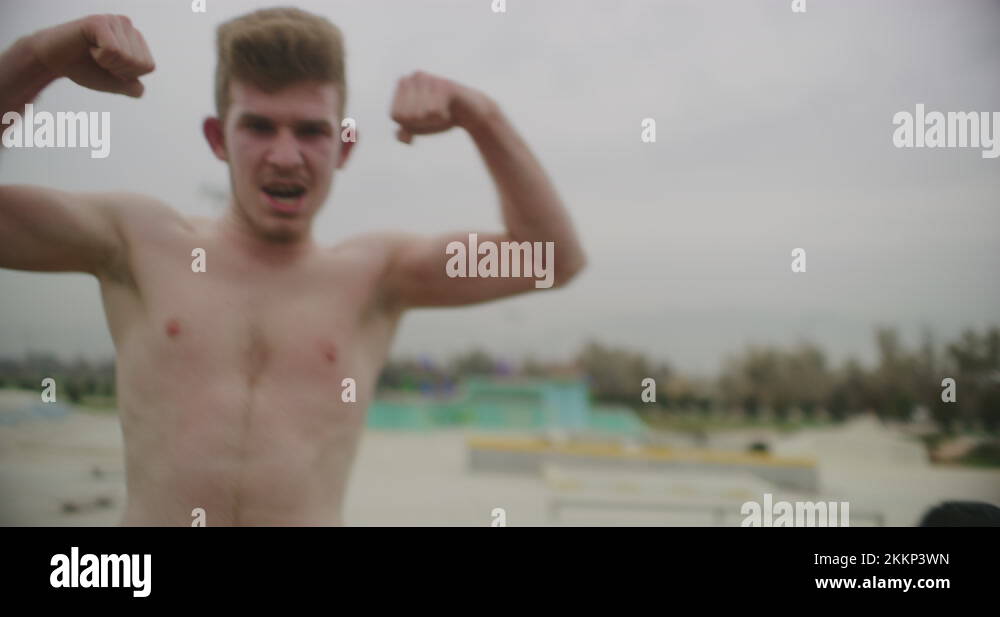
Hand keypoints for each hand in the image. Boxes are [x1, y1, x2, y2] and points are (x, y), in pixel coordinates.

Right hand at [27, 14, 154, 97]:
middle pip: (139, 63)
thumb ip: (132, 87)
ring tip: (92, 52)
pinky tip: (88, 47)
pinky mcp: (99, 21)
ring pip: (127, 58)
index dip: (127, 75)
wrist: (53, 60)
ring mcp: (114, 21)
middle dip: (117, 70)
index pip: (148, 66)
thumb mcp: (113, 83)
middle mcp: (128, 25)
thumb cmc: (84, 69)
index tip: (108, 66)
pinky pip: (113, 51)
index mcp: (135, 39)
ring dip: (107, 63)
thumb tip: (141, 89)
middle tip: (98, 59)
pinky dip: (100, 57)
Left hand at [390, 71, 494, 143]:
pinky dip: (443, 117)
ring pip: (420, 115)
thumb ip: (403, 133)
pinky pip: (434, 112)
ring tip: (444, 110)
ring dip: (433, 120)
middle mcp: (414, 77)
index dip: (410, 123)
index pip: (396, 115)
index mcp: (402, 84)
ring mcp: (430, 79)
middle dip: (422, 122)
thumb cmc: (440, 117)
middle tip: (436, 113)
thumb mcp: (417, 127)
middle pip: (408, 116)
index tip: (424, 115)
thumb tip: (404, 138)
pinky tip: (449, 109)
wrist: (470, 112)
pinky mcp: (444, 85)